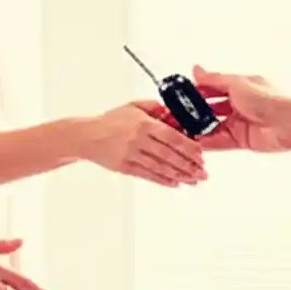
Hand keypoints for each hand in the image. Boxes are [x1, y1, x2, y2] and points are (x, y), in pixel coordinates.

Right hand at [80, 102, 207, 186]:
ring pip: (161, 167)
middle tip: (203, 172)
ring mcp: (132, 155)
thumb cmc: (111, 121)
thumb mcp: (133, 106)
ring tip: (193, 180)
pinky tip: (175, 183)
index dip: (188, 146)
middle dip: (189, 165)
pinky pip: (148, 175)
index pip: (172, 136)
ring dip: (179, 175)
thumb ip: (154, 108)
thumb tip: (172, 114)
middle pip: (169, 154)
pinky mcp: (126, 167)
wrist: (87, 136)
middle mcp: (139, 140)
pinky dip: (163, 180)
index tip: (201, 154)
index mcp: (144, 124)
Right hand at [189, 65, 285, 152]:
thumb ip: (214, 79)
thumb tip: (197, 70)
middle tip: (179, 114)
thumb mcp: (236, 83)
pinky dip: (208, 141)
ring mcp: (240, 123)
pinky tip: (195, 142)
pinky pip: (220, 141)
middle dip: (196, 112)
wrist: (286, 123)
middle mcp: (239, 105)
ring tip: (183, 129)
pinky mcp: (241, 139)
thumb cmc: (268, 99)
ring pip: (214, 126)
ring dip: (199, 128)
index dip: (197, 91)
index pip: (213, 88)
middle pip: (212, 109)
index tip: (181, 95)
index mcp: (240, 88)